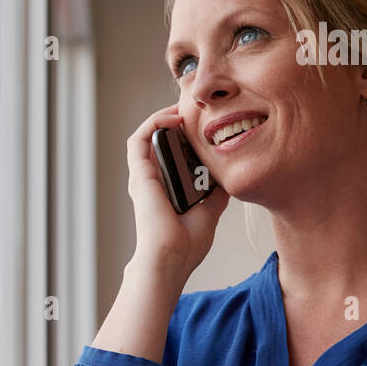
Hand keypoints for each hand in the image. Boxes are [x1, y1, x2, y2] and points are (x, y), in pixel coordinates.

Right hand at [125, 104, 229, 281]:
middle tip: (197, 109)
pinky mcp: (139, 174)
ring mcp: (143, 176)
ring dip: (164, 117)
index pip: (171, 154)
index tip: (204, 125)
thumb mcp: (210, 210)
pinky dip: (155, 123)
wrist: (172, 257)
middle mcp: (152, 180)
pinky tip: (174, 118)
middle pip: (159, 141)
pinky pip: (140, 139)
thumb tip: (226, 176)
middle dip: (176, 121)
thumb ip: (214, 192)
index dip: (184, 136)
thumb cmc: (186, 243)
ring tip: (185, 108)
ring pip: (147, 135)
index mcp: (166, 188)